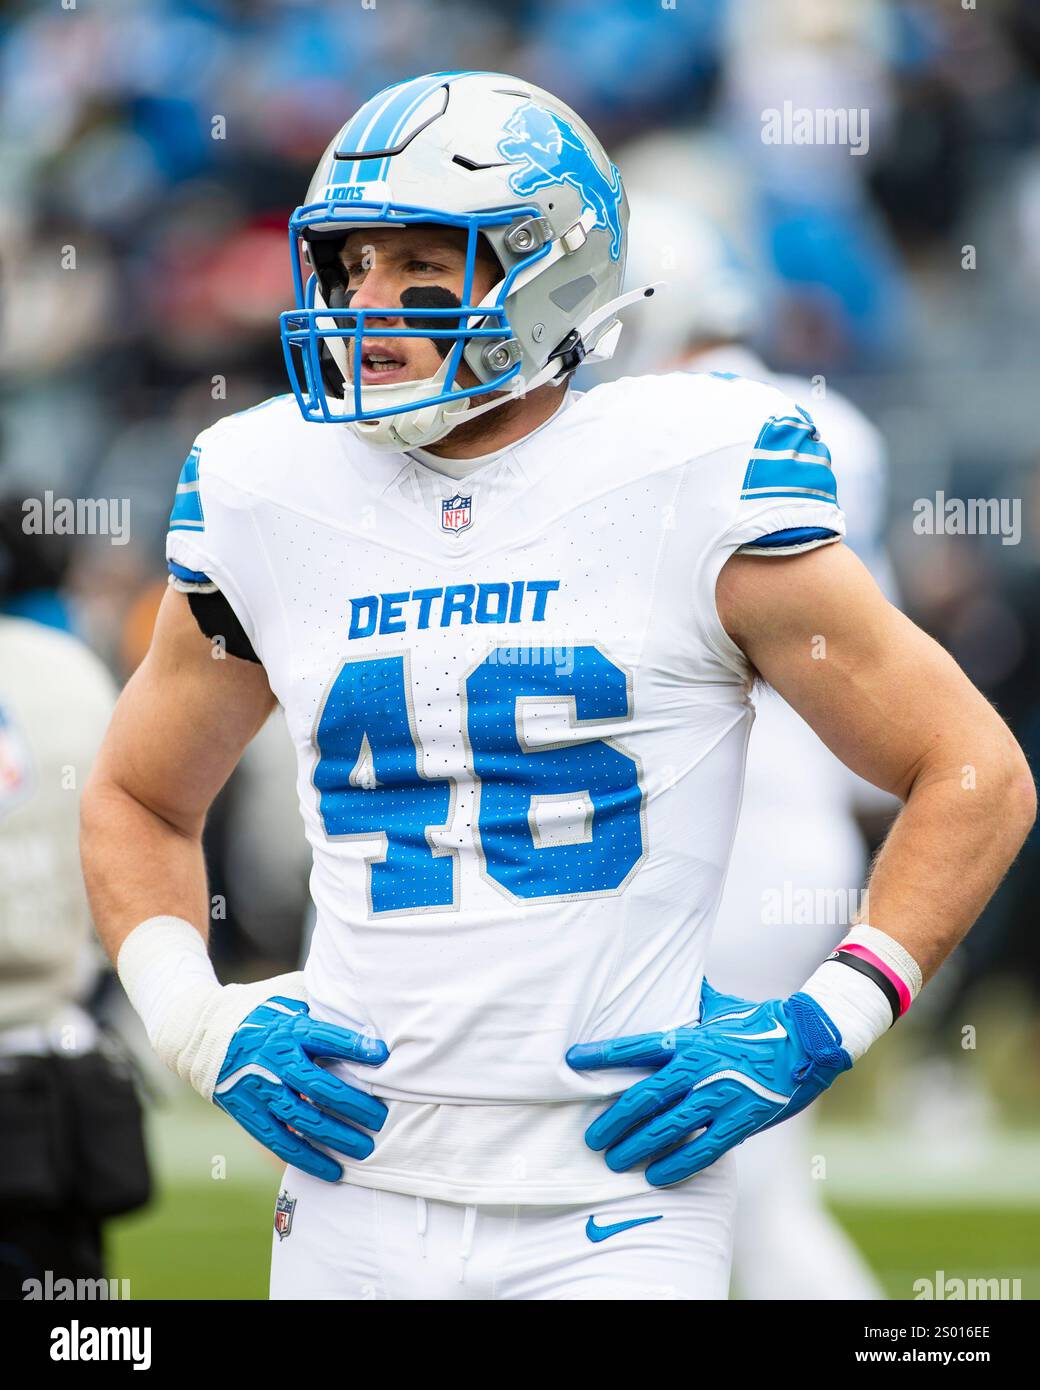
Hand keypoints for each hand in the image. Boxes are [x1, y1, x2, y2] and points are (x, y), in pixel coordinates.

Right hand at [213, 991, 388, 1181]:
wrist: (202, 1031)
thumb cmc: (259, 1012)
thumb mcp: (287, 996)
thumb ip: (319, 1003)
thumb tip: (362, 1004)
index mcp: (289, 1029)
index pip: (327, 1038)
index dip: (355, 1047)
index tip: (383, 1056)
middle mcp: (275, 1060)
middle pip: (320, 1086)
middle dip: (354, 1104)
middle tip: (380, 1118)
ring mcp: (260, 1089)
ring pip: (303, 1119)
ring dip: (336, 1136)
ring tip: (365, 1149)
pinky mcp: (247, 1112)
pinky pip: (280, 1141)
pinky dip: (307, 1158)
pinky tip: (332, 1170)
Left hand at [566, 979, 850, 1186]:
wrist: (807, 1041)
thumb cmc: (758, 1021)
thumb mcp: (720, 1006)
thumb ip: (690, 999)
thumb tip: (668, 974)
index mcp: (690, 1039)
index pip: (635, 1047)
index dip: (601, 1055)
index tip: (571, 1062)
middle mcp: (699, 1068)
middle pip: (644, 1097)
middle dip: (613, 1120)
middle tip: (591, 1138)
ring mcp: (720, 1096)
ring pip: (667, 1127)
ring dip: (636, 1146)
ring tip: (614, 1161)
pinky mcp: (741, 1120)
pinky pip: (703, 1149)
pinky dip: (677, 1164)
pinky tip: (656, 1176)